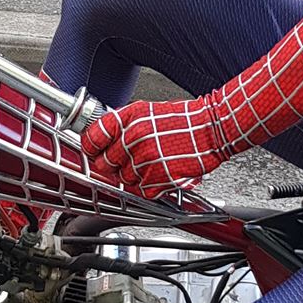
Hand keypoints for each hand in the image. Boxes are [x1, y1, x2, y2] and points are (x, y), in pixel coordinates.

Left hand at [81, 96, 229, 200]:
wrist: (212, 128)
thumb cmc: (184, 120)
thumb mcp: (147, 111)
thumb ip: (124, 125)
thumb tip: (104, 138)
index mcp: (129, 119)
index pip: (93, 138)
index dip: (90, 147)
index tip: (92, 151)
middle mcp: (134, 138)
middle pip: (104, 164)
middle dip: (110, 165)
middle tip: (122, 162)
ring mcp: (146, 159)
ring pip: (123, 179)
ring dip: (132, 176)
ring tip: (148, 165)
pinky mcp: (159, 177)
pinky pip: (141, 191)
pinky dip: (148, 187)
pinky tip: (158, 174)